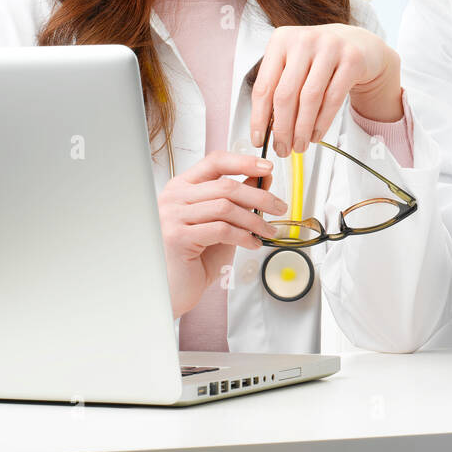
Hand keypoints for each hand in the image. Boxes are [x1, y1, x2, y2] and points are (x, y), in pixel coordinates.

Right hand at [158, 151, 286, 317]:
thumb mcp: (221, 223)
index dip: (244, 162)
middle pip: (226, 186)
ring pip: (226, 207)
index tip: (267, 168)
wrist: (173, 289)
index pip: (214, 162)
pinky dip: (243, 236)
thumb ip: (237, 200)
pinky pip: (221, 229)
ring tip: (267, 231)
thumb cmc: (194, 258)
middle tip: (279, 207)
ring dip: (254, 220)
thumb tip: (263, 178)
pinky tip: (252, 243)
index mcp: (182, 187)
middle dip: (259, 196)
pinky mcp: (177, 237)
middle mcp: (173, 197)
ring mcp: (172, 216)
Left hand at [249, 24, 402, 156]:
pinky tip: (316, 134)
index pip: (264, 86)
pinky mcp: (352, 60)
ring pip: (310, 99)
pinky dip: (322, 123)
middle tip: (282, 148)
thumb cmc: (320, 58)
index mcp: (281, 40)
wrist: (359, 44)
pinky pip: (333, 99)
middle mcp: (304, 40)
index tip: (258, 139)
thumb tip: (265, 128)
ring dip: (302, 129)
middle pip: (285, 95)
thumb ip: (278, 87)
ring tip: (299, 145)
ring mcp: (330, 48)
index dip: (258, 118)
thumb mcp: (294, 63)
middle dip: (282, 129)